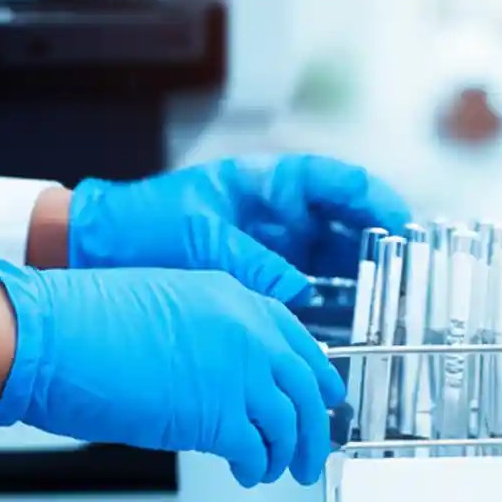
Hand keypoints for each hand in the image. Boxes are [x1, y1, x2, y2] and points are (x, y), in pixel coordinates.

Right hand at [0, 259, 345, 486]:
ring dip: (289, 452)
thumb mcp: (163, 304)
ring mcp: (235, 372)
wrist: (48, 334)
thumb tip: (223, 372)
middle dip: (313, 425)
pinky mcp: (215, 415)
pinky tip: (249, 472)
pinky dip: (257, 465)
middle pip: (304, 384)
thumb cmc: (82, 319)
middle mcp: (244, 331)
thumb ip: (206, 333)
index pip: (295, 338)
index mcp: (231, 297)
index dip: (314, 373)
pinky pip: (256, 448)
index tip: (324, 393)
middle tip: (313, 449)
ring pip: (288, 421)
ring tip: (281, 470)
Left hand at [67, 155, 410, 282]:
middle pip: (343, 221)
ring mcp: (270, 241)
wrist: (96, 247)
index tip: (401, 224)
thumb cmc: (140, 225)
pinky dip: (328, 301)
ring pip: (330, 256)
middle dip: (377, 245)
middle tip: (405, 273)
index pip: (336, 181)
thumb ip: (255, 265)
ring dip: (358, 277)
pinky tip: (345, 321)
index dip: (375, 200)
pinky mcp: (259, 274)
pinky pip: (306, 284)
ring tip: (385, 302)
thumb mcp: (201, 241)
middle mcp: (275, 210)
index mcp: (265, 182)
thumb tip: (300, 292)